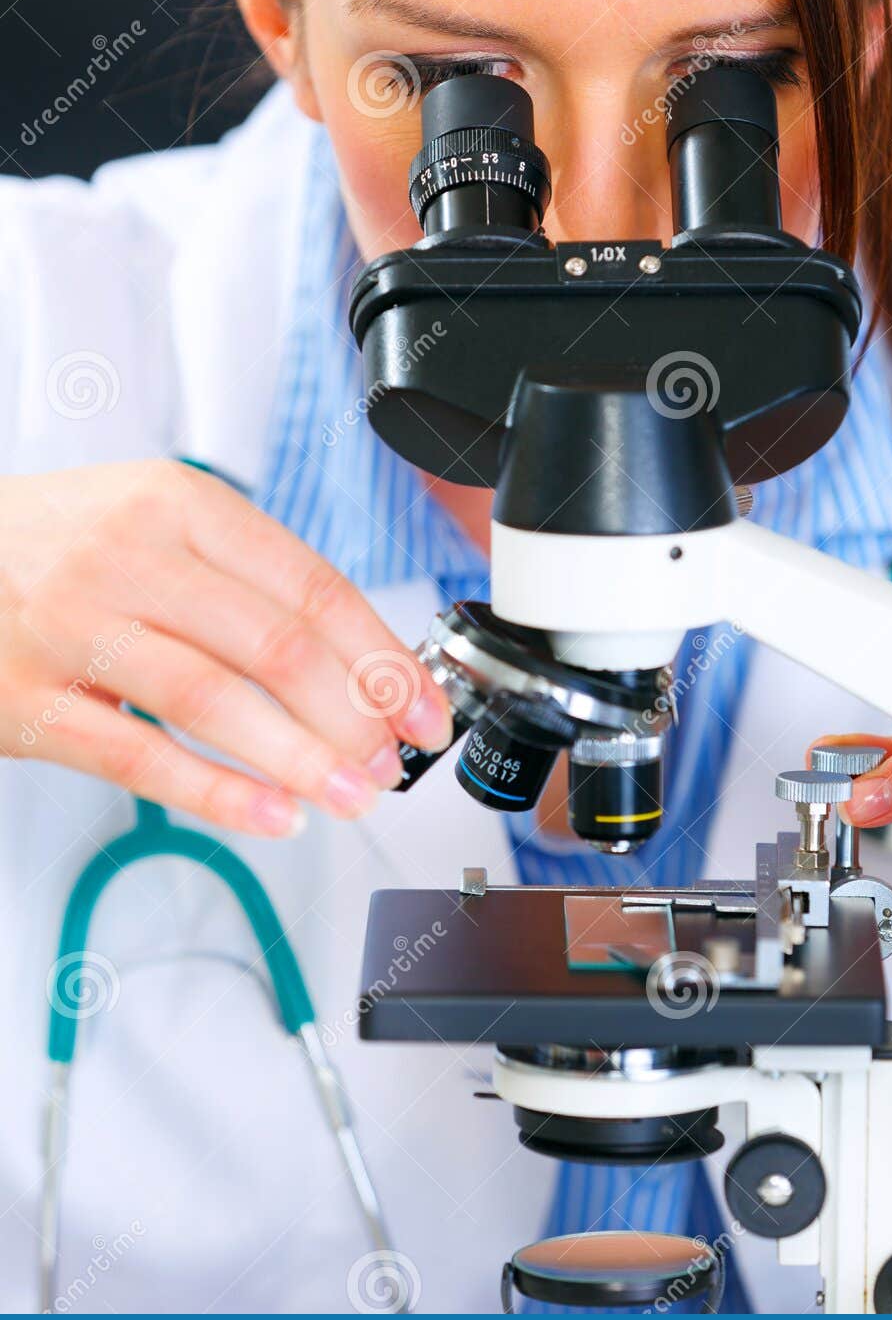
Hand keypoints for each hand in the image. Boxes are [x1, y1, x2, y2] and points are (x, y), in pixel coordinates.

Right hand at [0, 461, 452, 835]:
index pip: (311, 585)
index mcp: (177, 503)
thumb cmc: (56, 547)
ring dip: (301, 760)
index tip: (424, 708)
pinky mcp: (29, 701)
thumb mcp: (151, 521)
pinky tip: (273, 816)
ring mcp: (73, 627)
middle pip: (275, 646)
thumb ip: (245, 578)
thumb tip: (359, 664)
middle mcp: (127, 555)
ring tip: (351, 795)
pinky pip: (140, 756)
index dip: (382, 658)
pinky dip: (219, 793)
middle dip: (354, 718)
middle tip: (390, 764)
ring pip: (215, 701)